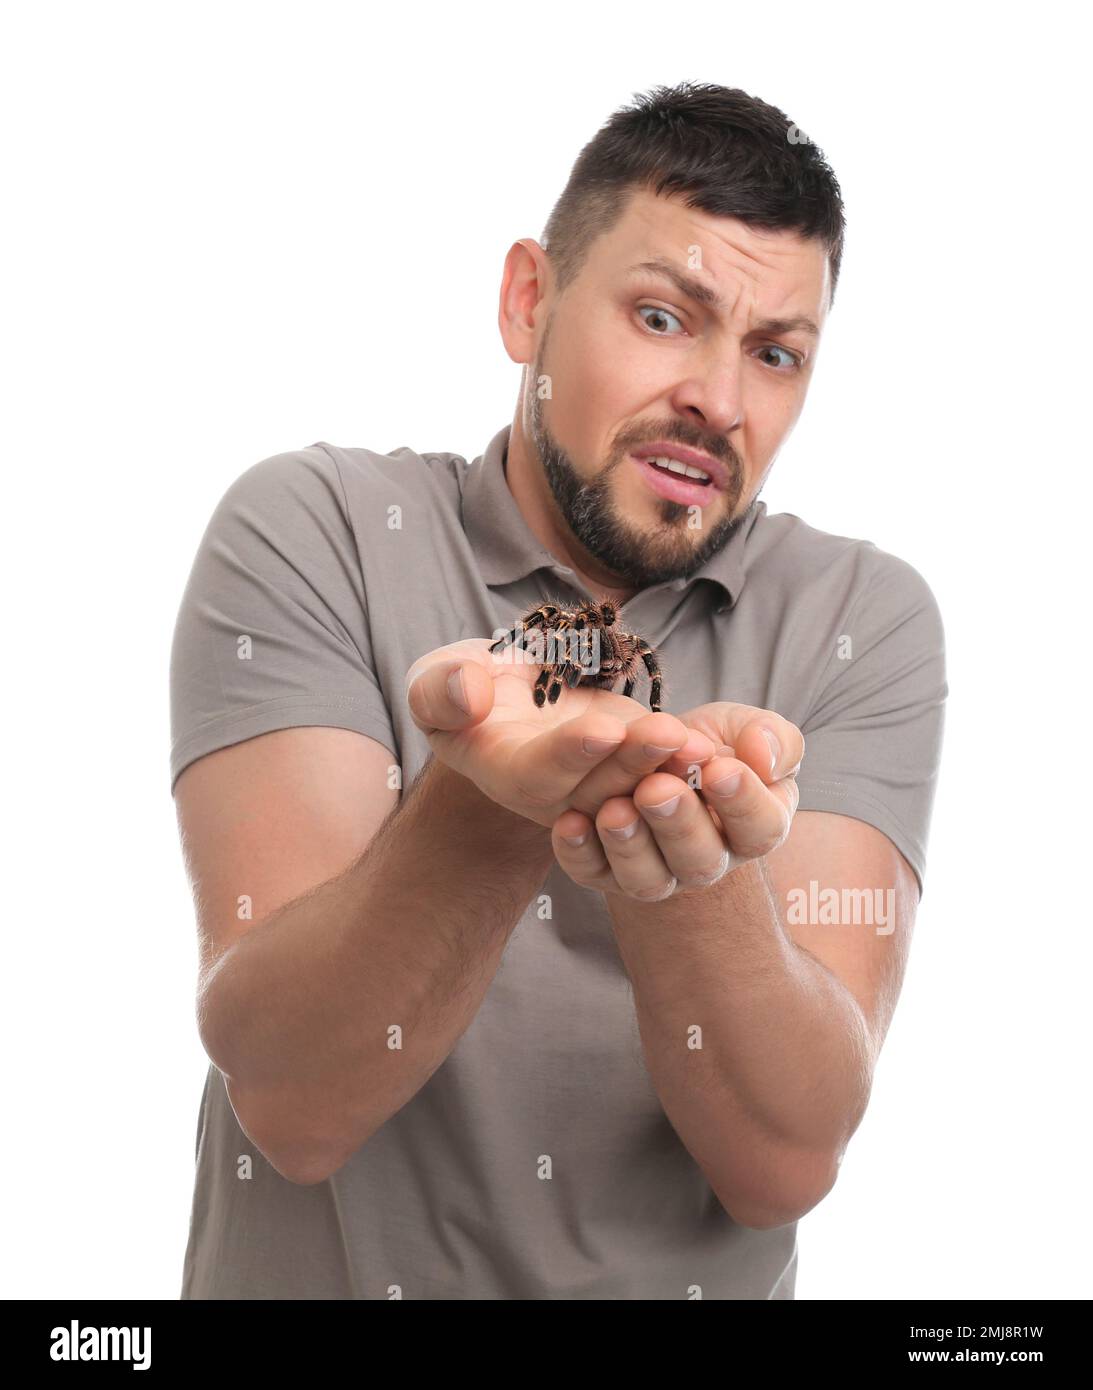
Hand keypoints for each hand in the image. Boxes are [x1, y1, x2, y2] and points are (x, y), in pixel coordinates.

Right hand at [405, 638, 717, 828]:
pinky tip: (715, 744)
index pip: (538, 775)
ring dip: (669, 766)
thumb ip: (438, 690)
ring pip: (637, 787)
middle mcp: (556, 794)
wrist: (499, 691)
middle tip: (669, 734)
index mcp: (505, 773)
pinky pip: (661, 774)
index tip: (602, 728)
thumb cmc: (460, 686)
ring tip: (698, 741)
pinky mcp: (629, 767)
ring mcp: (597, 784)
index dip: (571, 755)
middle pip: (599, 789)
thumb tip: (466, 691)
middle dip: (635, 762)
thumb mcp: (434, 680)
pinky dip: (686, 762)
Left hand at [549, 701, 803, 898]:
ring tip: (615, 809)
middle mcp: (705, 861)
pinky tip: (569, 822)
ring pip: (647, 879)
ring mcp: (655, 873)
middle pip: (700, 861)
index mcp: (752, 828)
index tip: (721, 768)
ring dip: (629, 845)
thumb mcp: (742, 728)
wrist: (647, 750)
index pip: (761, 829)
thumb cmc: (706, 743)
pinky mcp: (604, 871)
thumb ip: (771, 739)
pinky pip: (591, 873)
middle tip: (657, 788)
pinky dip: (578, 852)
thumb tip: (764, 757)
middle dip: (678, 823)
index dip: (743, 803)